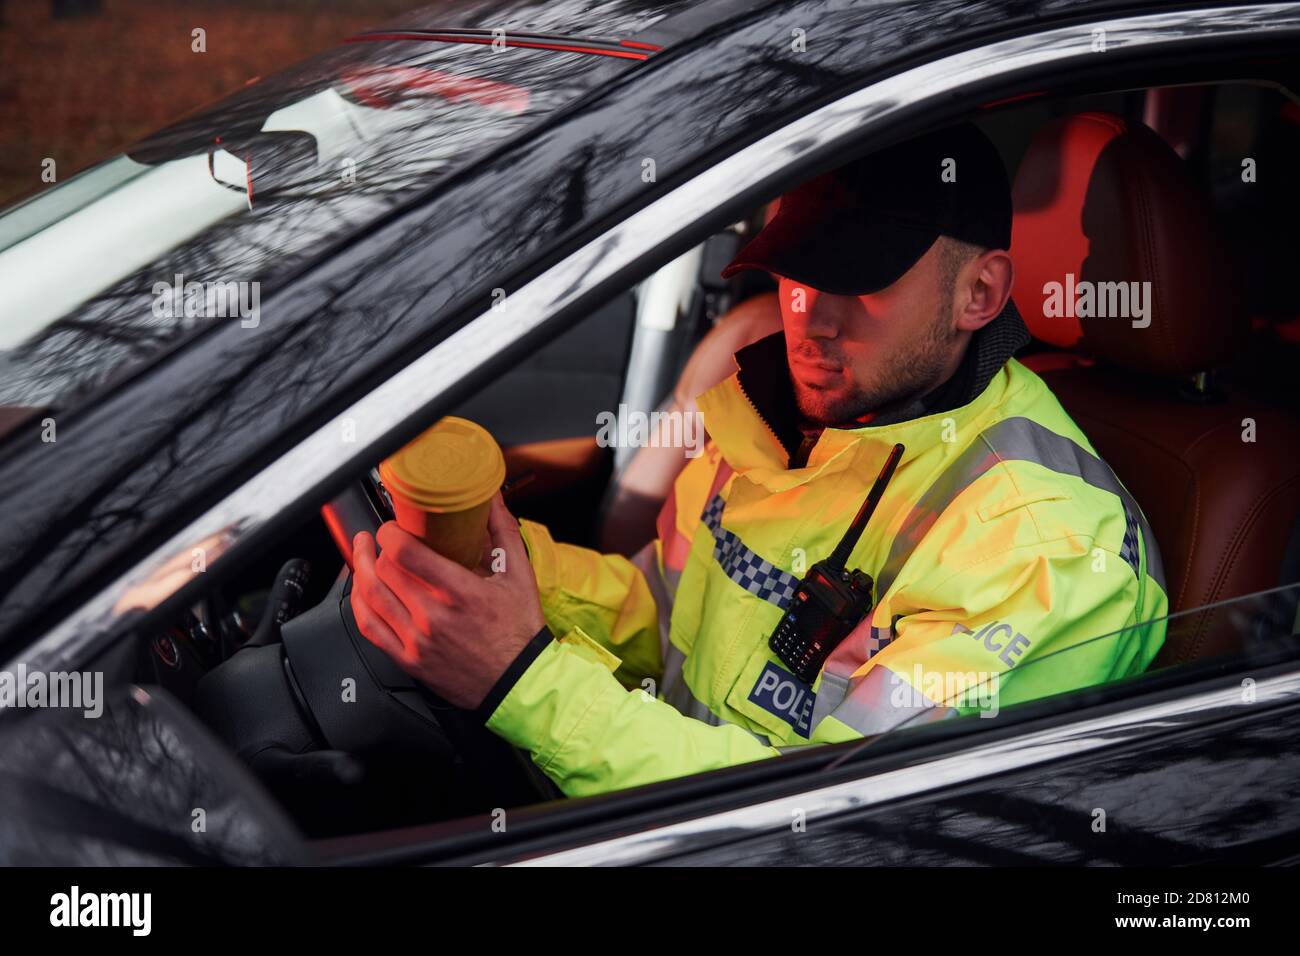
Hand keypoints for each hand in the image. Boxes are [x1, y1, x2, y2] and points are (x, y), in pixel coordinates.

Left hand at [349, 493, 545, 709]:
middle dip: (375, 547)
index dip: (390, 533)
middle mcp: (434, 616)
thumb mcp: (519, 575)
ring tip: (362, 554)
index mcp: (460, 591)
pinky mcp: (409, 659)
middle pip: (385, 570)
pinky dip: (360, 604)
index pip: (406, 553)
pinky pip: (370, 628)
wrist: (518, 682)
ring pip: (371, 596)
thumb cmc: (520, 631)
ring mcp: (418, 640)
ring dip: (360, 569)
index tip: (393, 527)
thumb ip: (502, 531)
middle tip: (379, 538)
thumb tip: (492, 498)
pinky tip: (362, 591)